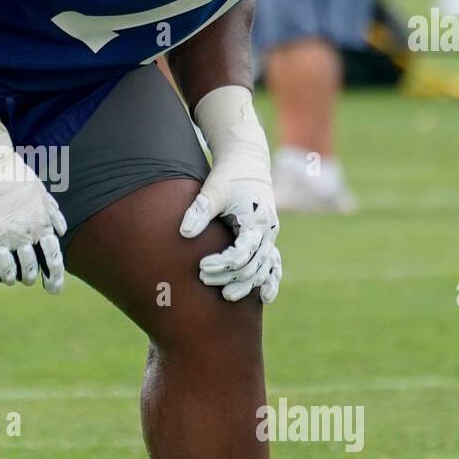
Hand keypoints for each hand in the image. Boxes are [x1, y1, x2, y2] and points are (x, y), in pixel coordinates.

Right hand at [0, 87, 65, 292]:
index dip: (55, 277)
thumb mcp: (40, 190)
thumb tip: (61, 231)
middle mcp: (20, 236)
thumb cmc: (14, 174)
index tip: (54, 289)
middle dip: (30, 278)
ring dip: (9, 278)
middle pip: (29, 270)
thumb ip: (52, 212)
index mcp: (39, 225)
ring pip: (6, 272)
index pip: (52, 259)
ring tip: (8, 278)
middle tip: (28, 279)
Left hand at [179, 85, 280, 304]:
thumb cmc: (228, 174)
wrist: (247, 161)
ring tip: (226, 296)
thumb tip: (184, 233)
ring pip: (264, 268)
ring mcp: (270, 236)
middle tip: (203, 279)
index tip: (201, 266)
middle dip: (230, 276)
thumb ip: (200, 210)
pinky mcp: (267, 238)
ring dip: (247, 284)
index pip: (242, 251)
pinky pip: (274, 264)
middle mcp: (267, 230)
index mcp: (256, 219)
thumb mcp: (213, 187)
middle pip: (253, 265)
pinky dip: (271, 280)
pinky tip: (265, 297)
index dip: (223, 263)